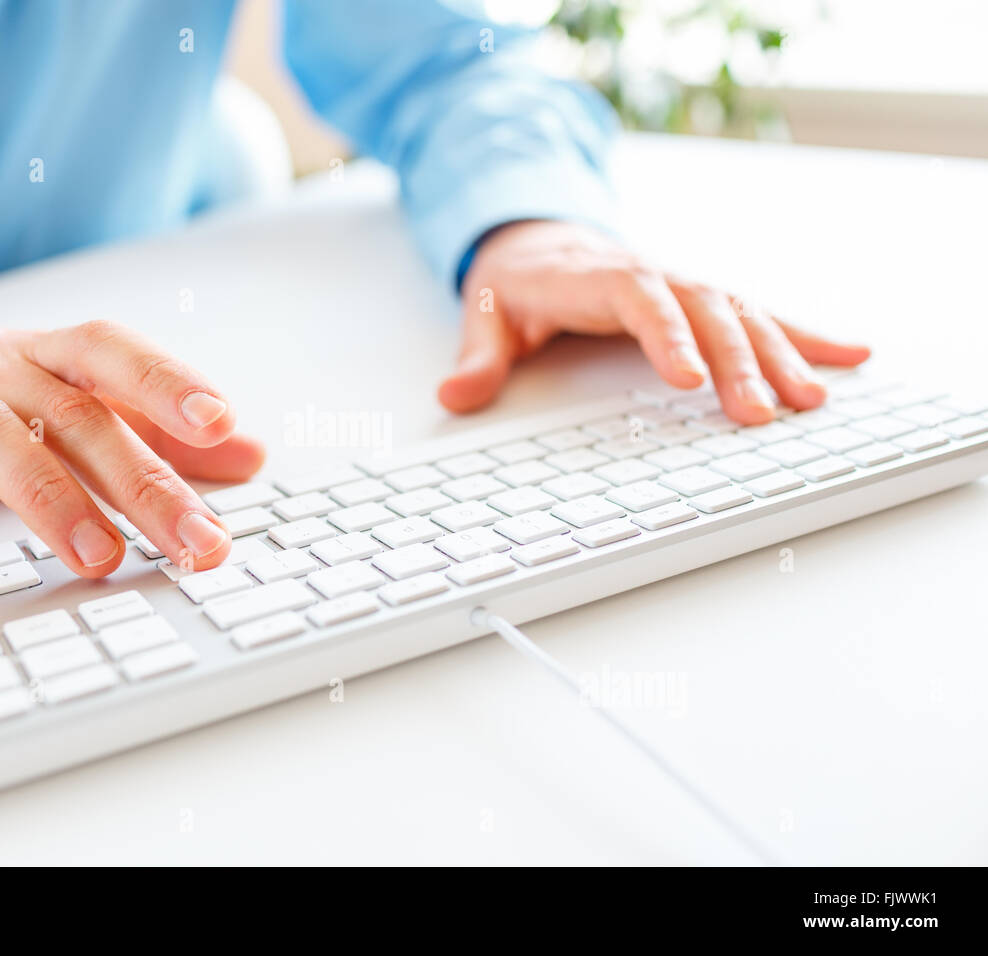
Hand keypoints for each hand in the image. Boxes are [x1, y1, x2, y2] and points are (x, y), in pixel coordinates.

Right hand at [0, 319, 265, 576]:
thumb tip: (251, 453)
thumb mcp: (74, 398)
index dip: (165, 381)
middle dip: (140, 484)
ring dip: (52, 500)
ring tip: (102, 558)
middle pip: (72, 417)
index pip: (110, 351)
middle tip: (195, 543)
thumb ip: (158, 428)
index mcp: (46, 355)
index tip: (218, 423)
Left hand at [440, 220, 870, 421]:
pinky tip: (847, 354)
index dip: (666, 333)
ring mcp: (680, 284)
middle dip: (736, 359)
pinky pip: (755, 313)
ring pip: (739, 311)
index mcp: (593, 276)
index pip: (637, 297)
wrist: (534, 241)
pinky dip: (802, 333)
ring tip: (810, 400)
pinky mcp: (700, 300)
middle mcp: (648, 273)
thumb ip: (476, 359)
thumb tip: (452, 396)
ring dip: (779, 353)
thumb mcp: (483, 318)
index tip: (689, 378)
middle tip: (761, 414)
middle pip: (702, 307)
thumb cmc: (513, 286)